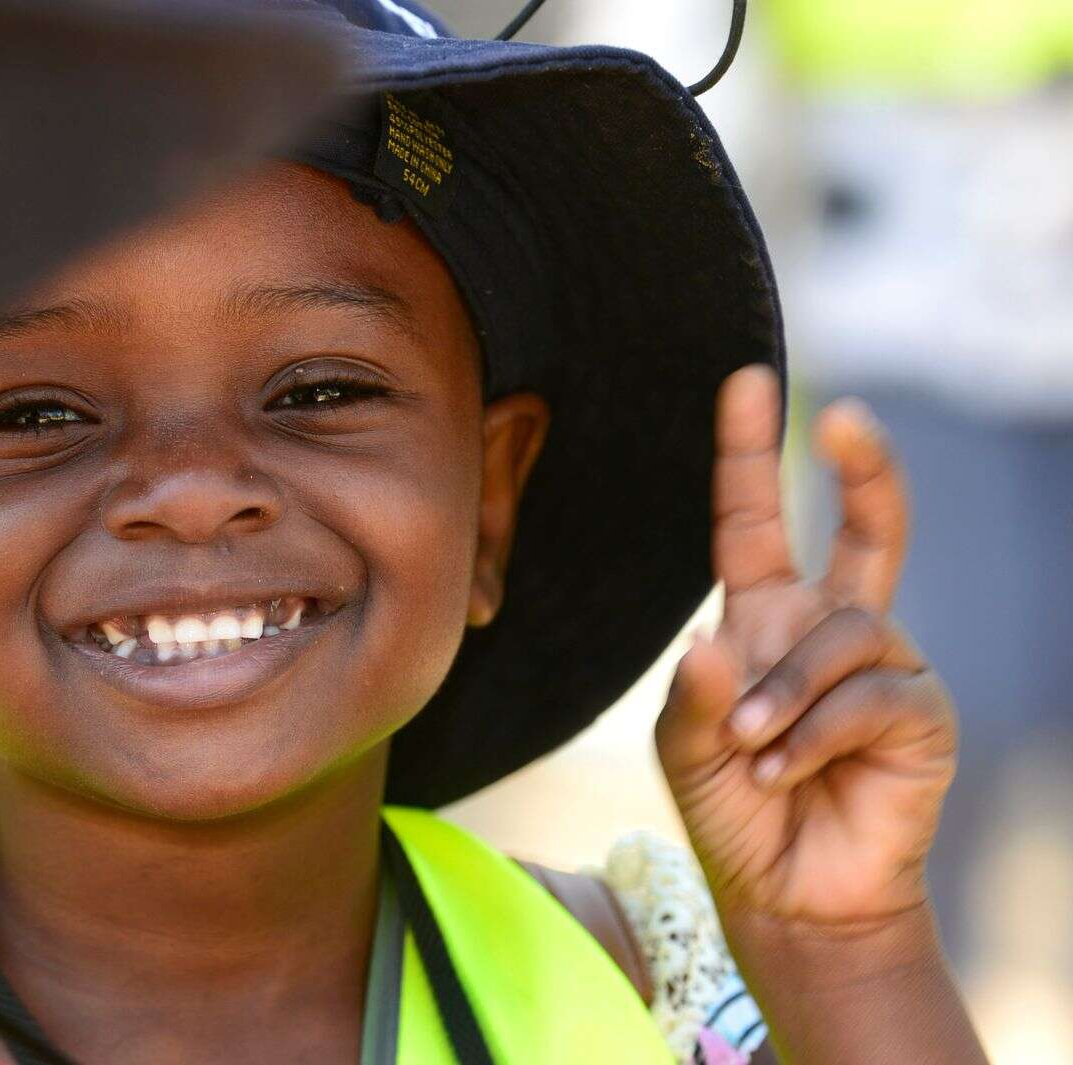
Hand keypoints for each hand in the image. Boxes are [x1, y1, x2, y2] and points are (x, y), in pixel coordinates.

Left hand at [656, 366, 956, 926]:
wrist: (787, 892)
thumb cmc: (731, 808)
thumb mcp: (685, 747)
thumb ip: (691, 698)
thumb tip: (709, 645)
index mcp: (765, 618)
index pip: (756, 522)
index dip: (750, 453)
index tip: (748, 381)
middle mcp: (830, 627)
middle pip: (870, 527)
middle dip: (864, 467)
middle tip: (845, 417)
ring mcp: (884, 666)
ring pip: (844, 634)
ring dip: (784, 695)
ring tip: (751, 749)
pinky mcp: (921, 713)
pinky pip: (869, 695)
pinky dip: (813, 734)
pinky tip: (784, 771)